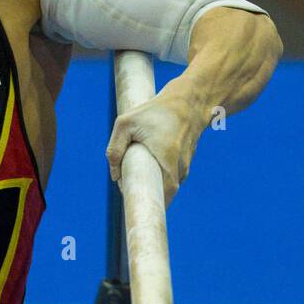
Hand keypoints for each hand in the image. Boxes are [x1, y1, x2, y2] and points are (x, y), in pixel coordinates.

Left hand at [105, 89, 206, 206]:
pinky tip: (149, 166)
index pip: (161, 196)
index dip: (146, 203)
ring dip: (152, 186)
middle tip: (128, 187)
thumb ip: (114, 149)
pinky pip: (170, 178)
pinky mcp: (186, 163)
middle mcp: (180, 168)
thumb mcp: (125, 123)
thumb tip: (115, 175)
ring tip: (136, 175)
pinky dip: (159, 177)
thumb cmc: (155, 110)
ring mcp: (185, 167)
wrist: (189, 101)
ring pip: (167, 187)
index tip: (132, 201)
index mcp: (167, 160)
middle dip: (145, 195)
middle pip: (162, 195)